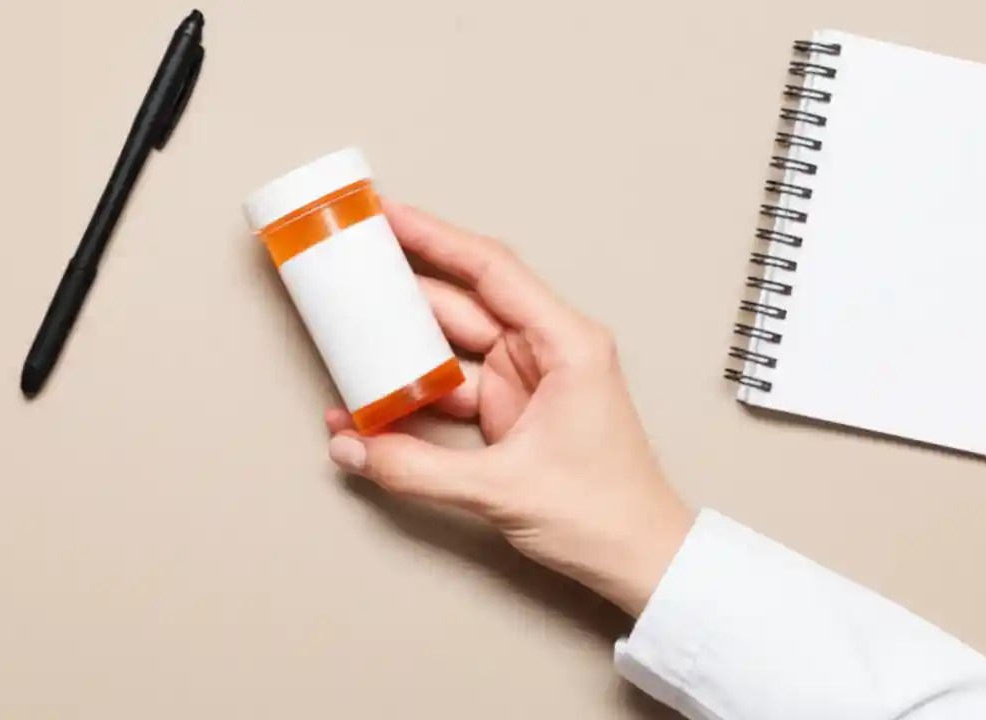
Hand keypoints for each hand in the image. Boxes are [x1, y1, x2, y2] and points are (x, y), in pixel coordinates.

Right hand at [326, 200, 694, 616]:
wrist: (640, 560)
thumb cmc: (607, 512)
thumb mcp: (503, 488)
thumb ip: (418, 468)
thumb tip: (352, 448)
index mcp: (566, 343)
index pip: (490, 270)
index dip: (435, 236)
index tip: (387, 214)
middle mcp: (546, 351)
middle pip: (463, 300)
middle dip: (405, 282)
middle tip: (349, 265)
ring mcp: (526, 381)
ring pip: (450, 345)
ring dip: (401, 344)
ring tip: (345, 330)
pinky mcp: (510, 412)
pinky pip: (450, 387)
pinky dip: (412, 393)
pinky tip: (371, 400)